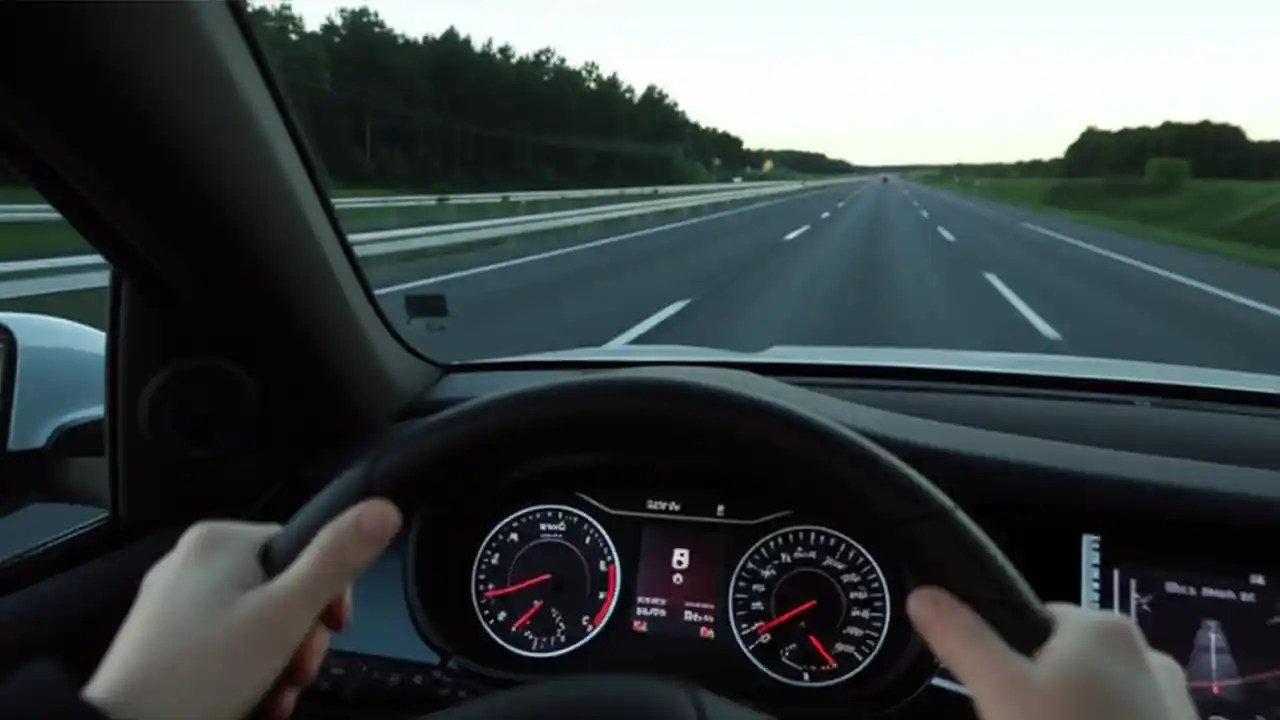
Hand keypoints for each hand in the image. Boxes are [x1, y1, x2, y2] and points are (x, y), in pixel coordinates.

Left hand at [82, 499, 401, 719]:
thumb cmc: (199, 677)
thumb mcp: (286, 616)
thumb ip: (336, 560)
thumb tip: (380, 510)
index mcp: (220, 541)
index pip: (305, 547)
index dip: (328, 595)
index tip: (330, 628)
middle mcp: (192, 562)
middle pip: (282, 589)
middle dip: (300, 638)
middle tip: (297, 671)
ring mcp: (174, 602)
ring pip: (256, 621)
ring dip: (278, 661)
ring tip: (273, 694)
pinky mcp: (164, 639)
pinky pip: (225, 642)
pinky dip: (246, 670)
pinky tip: (251, 698)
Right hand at [907, 587, 1196, 719]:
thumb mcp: (999, 691)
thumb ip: (961, 639)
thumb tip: (923, 594)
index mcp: (1102, 627)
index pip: (1040, 621)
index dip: (1012, 659)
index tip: (1004, 697)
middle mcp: (1148, 652)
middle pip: (1071, 661)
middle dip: (1046, 692)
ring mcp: (1174, 698)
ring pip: (1101, 697)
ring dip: (1078, 715)